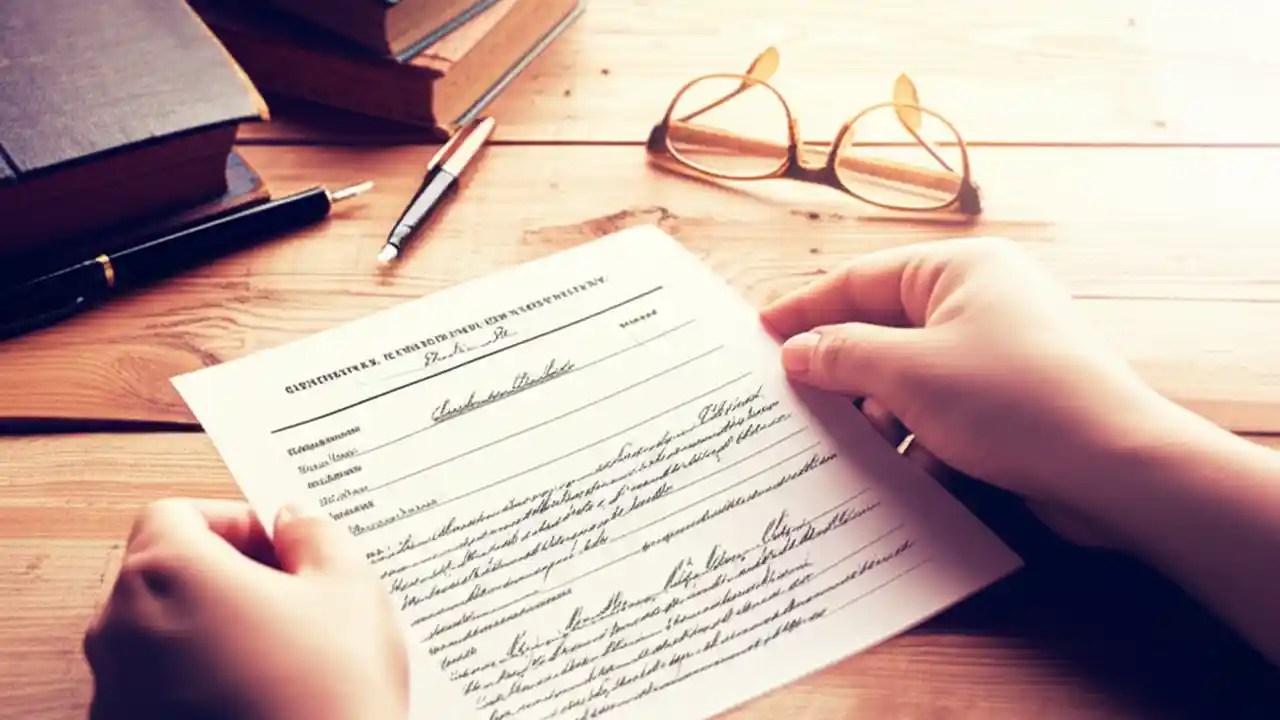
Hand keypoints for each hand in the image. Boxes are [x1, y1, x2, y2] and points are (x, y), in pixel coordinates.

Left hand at [84, 499, 407, 719]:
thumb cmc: (331, 696)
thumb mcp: (351, 589)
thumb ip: (315, 535)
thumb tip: (293, 523)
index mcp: (169, 573)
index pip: (175, 514)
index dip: (232, 522)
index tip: (278, 549)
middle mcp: (121, 628)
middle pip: (161, 571)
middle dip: (222, 575)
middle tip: (289, 598)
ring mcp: (118, 690)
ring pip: (158, 632)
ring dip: (209, 628)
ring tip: (280, 654)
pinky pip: (157, 686)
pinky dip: (197, 680)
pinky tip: (259, 696)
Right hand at [761, 237, 1181, 545]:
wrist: (1117, 470)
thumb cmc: (1013, 401)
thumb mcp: (909, 373)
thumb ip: (842, 356)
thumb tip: (796, 353)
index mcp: (960, 270)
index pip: (862, 279)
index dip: (806, 308)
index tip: (760, 333)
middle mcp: (981, 302)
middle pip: (884, 329)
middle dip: (843, 370)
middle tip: (791, 398)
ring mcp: (998, 353)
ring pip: (910, 377)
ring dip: (880, 412)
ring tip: (848, 442)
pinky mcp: (1011, 402)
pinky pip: (943, 410)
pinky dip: (919, 437)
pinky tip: (902, 467)